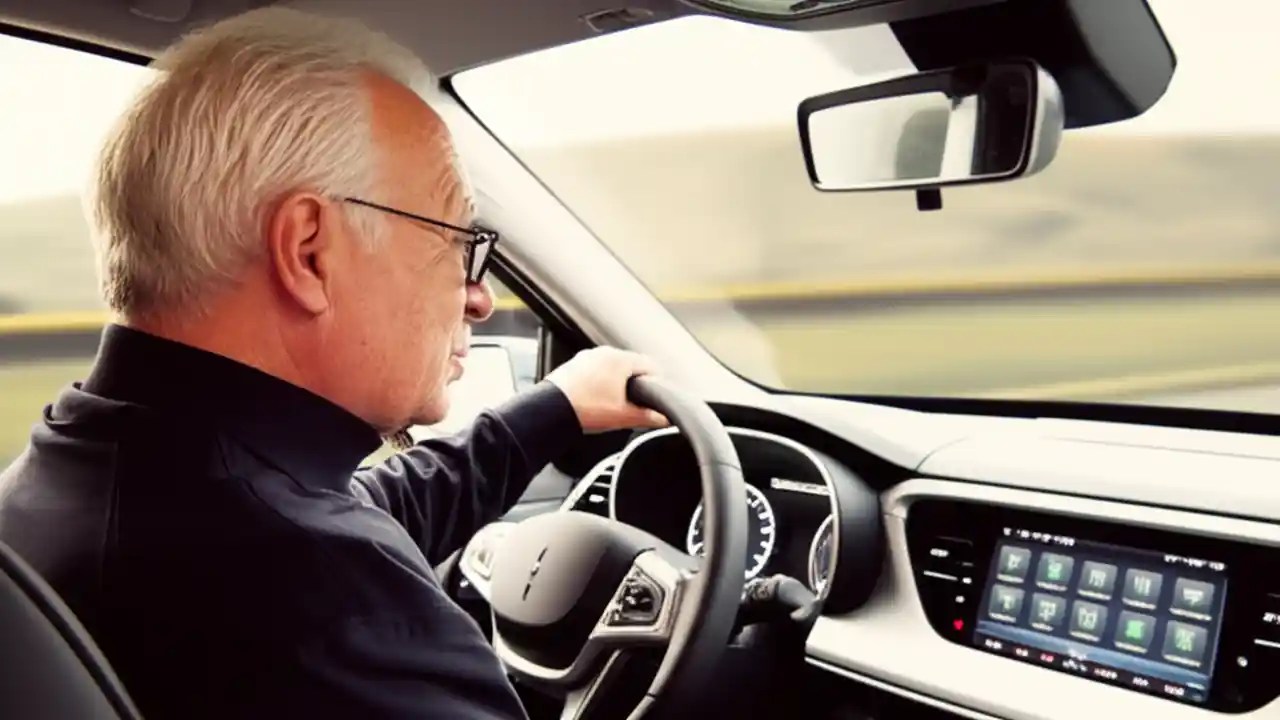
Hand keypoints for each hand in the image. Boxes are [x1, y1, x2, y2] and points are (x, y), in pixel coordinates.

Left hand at [545, 347, 669, 432]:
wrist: (550, 411)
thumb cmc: (587, 410)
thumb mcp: (623, 416)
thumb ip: (648, 417)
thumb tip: (664, 419)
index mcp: (620, 360)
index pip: (650, 365)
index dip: (657, 382)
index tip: (657, 394)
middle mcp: (603, 353)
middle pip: (630, 365)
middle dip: (635, 382)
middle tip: (637, 402)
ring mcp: (586, 357)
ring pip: (610, 367)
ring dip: (616, 381)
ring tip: (615, 403)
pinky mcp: (572, 366)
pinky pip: (593, 370)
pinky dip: (599, 381)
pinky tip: (596, 399)